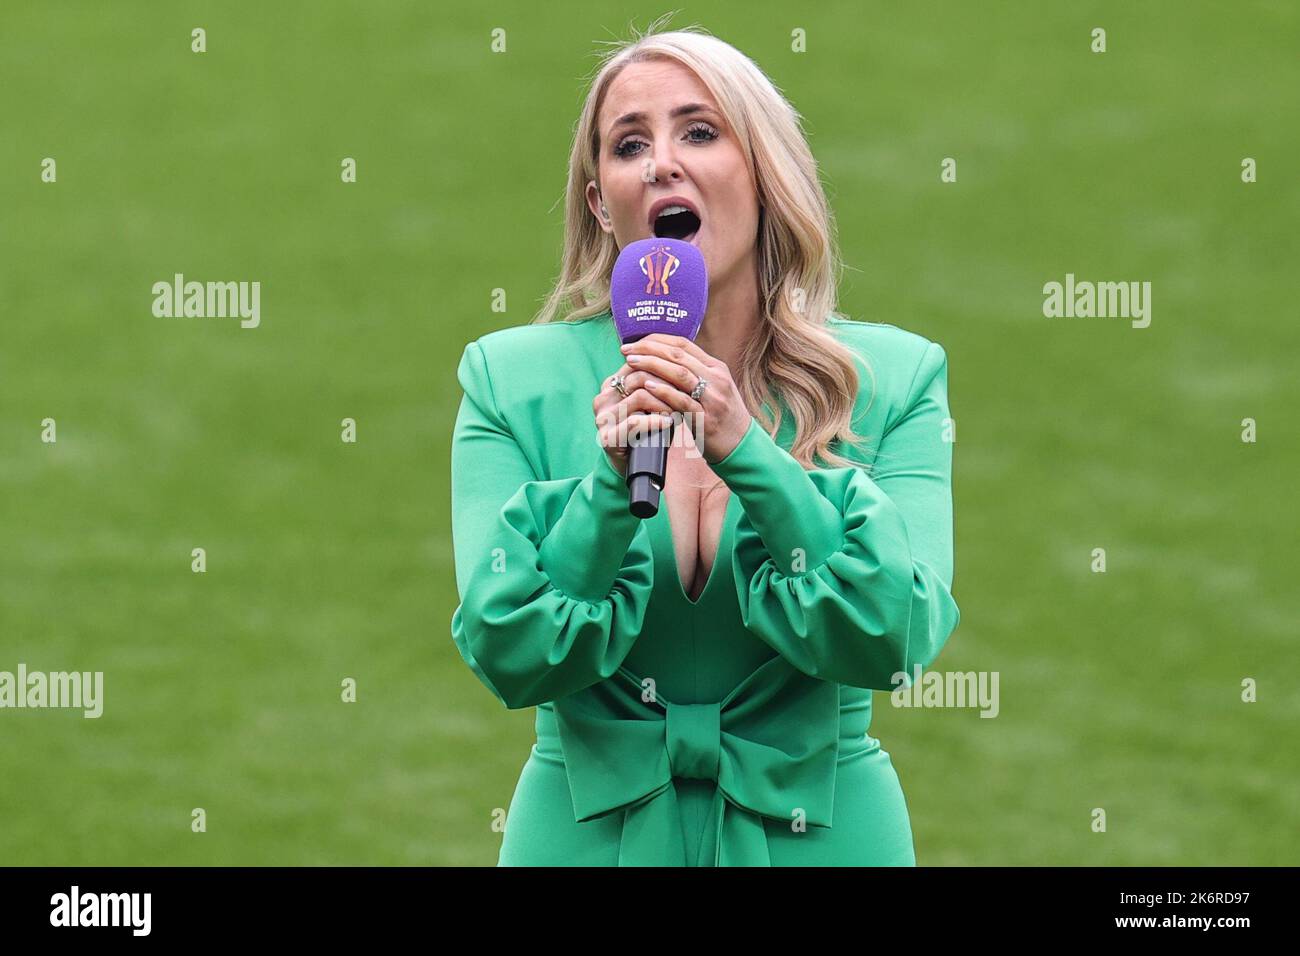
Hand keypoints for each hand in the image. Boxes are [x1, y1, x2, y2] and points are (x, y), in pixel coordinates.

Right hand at [592, 361, 677, 477]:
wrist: (635, 465)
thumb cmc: (648, 431)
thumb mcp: (651, 404)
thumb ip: (656, 384)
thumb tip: (682, 363)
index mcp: (611, 384)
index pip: (638, 362)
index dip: (663, 366)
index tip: (684, 374)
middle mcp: (604, 397)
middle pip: (639, 376)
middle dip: (666, 383)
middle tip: (686, 392)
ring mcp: (603, 418)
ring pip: (639, 396)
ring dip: (664, 402)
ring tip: (680, 410)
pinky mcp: (607, 437)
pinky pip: (635, 422)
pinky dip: (656, 421)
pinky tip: (669, 422)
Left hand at [618, 334, 750, 463]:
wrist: (741, 445)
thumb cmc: (722, 417)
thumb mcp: (714, 389)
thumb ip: (694, 374)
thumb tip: (664, 360)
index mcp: (716, 368)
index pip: (684, 344)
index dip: (657, 340)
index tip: (635, 342)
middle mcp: (717, 379)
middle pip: (679, 355)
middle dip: (649, 349)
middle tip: (626, 350)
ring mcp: (713, 399)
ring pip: (680, 373)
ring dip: (652, 365)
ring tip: (631, 363)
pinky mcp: (707, 419)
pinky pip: (682, 401)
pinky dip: (663, 391)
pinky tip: (647, 386)